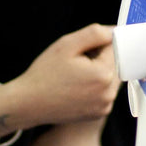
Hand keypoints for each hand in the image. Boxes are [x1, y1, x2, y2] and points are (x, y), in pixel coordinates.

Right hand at [4, 23, 120, 129]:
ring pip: (111, 78)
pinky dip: (96, 86)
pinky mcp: (99, 114)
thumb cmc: (45, 74)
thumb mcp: (67, 45)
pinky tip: (76, 86)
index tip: (82, 49)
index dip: (98, 43)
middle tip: (76, 62)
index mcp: (104, 74)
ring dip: (99, 72)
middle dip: (100, 58)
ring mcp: (105, 106)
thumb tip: (114, 31)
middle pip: (115, 64)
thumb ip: (94, 34)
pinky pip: (105, 92)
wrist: (29, 103)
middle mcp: (109, 93)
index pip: (115, 48)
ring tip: (75, 75)